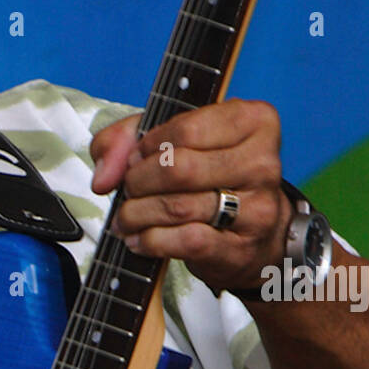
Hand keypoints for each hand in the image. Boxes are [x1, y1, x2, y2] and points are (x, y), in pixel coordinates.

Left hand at [90, 98, 292, 295]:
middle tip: (129, 191)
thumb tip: (105, 173)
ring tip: (126, 218)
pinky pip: (186, 241)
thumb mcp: (173, 140)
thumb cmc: (211, 179)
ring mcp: (257, 208)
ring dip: (137, 214)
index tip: (136, 160)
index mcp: (253, 121)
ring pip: (179, 207)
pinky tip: (140, 239)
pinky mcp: (241, 247)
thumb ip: (128, 137)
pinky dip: (152, 241)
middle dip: (138, 181)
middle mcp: (263, 162)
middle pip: (179, 168)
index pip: (187, 129)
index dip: (148, 146)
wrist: (253, 235)